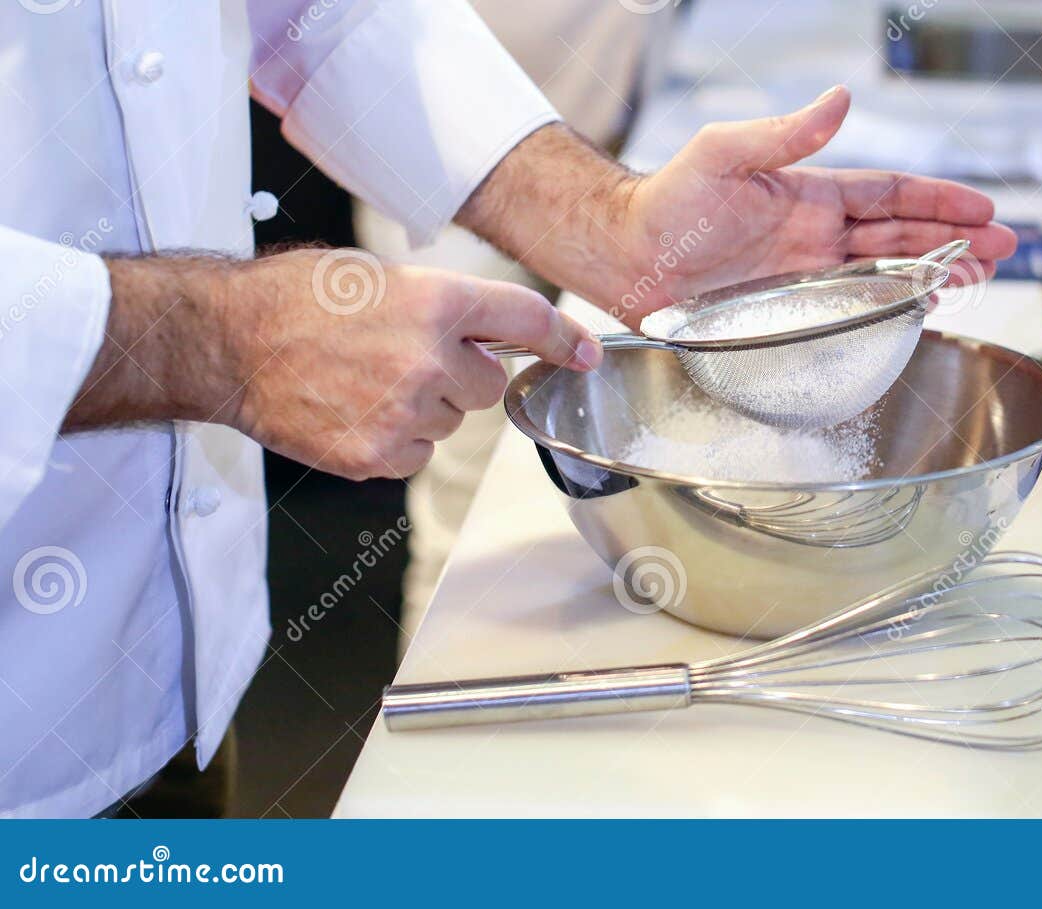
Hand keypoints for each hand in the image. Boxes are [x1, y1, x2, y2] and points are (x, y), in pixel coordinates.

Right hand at [77, 250, 599, 479]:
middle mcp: (430, 359)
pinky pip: (417, 455)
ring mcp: (405, 412)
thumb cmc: (295, 300)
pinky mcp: (378, 455)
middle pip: (490, 386)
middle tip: (407, 359)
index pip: (527, 321)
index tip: (584, 354)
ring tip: (365, 381)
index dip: (563, 339)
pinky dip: (394, 441)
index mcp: (436, 301)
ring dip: (424, 408)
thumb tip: (492, 337)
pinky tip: (353, 411)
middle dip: (462, 376)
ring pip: (452, 423)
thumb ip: (445, 307)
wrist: (226, 343)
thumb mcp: (380, 276)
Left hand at [612, 86, 1016, 324]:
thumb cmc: (667, 200)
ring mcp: (808, 273)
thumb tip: (838, 100)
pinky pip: (856, 308)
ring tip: (981, 278)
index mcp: (811, 194)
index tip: (983, 209)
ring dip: (936, 273)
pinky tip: (924, 310)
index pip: (891, 194)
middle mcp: (817, 234)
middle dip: (957, 239)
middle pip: (904, 234)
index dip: (939, 201)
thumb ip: (784, 135)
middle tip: (1006, 248)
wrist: (627, 256)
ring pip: (888, 272)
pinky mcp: (792, 309)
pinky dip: (894, 307)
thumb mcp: (725, 153)